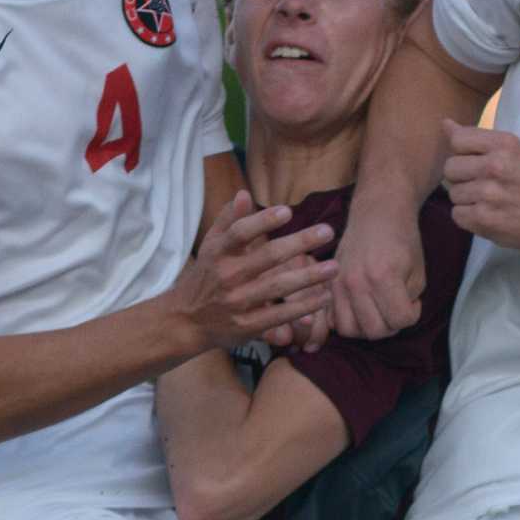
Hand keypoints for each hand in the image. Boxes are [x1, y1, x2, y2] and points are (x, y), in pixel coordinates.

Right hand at [181, 193, 337, 347]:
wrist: (186, 321)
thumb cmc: (206, 276)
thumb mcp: (210, 246)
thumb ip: (229, 220)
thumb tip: (245, 193)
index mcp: (217, 253)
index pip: (241, 233)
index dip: (263, 221)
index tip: (288, 212)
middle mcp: (227, 276)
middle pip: (268, 257)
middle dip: (300, 243)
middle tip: (328, 231)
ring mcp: (238, 302)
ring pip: (278, 287)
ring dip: (309, 277)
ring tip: (334, 267)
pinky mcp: (247, 326)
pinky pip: (280, 315)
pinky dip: (304, 307)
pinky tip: (324, 297)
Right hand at [332, 197, 425, 339]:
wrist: (377, 213)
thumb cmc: (402, 240)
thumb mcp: (418, 271)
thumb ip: (409, 300)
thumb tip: (395, 320)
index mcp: (383, 276)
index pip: (400, 320)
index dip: (412, 315)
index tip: (413, 302)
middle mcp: (356, 282)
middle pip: (374, 331)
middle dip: (391, 325)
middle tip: (396, 308)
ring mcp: (338, 284)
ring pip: (350, 330)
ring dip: (367, 328)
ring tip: (378, 312)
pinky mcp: (328, 284)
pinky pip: (332, 319)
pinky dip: (347, 321)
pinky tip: (360, 309)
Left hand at [442, 119, 519, 254]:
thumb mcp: (511, 151)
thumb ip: (477, 138)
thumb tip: (445, 124)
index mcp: (504, 144)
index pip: (458, 139)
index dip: (462, 152)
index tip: (476, 161)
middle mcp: (496, 166)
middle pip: (450, 167)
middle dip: (461, 177)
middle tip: (481, 183)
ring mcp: (488, 194)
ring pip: (452, 193)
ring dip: (466, 199)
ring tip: (487, 200)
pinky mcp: (483, 218)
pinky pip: (456, 214)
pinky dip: (468, 217)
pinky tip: (486, 214)